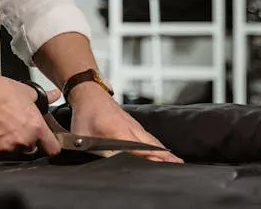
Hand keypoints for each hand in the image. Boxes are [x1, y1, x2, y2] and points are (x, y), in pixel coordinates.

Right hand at [0, 74, 60, 156]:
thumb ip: (45, 98)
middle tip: (20, 128)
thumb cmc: (0, 91)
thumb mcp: (28, 92)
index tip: (47, 142)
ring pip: (16, 153)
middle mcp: (24, 140)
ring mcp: (8, 147)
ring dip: (14, 145)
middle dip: (29, 142)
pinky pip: (0, 153)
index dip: (51, 145)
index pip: (53, 149)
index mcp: (36, 127)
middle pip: (33, 150)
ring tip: (6, 128)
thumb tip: (54, 95)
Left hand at [68, 83, 182, 163]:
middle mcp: (129, 127)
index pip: (137, 146)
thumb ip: (96, 150)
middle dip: (164, 155)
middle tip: (178, 166)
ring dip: (164, 151)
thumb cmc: (86, 114)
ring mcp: (133, 125)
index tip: (161, 161)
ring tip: (176, 162)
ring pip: (151, 140)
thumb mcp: (82, 136)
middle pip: (150, 143)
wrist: (89, 93)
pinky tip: (164, 153)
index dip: (149, 155)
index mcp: (117, 129)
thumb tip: (108, 163)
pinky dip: (158, 145)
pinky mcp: (133, 125)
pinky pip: (148, 137)